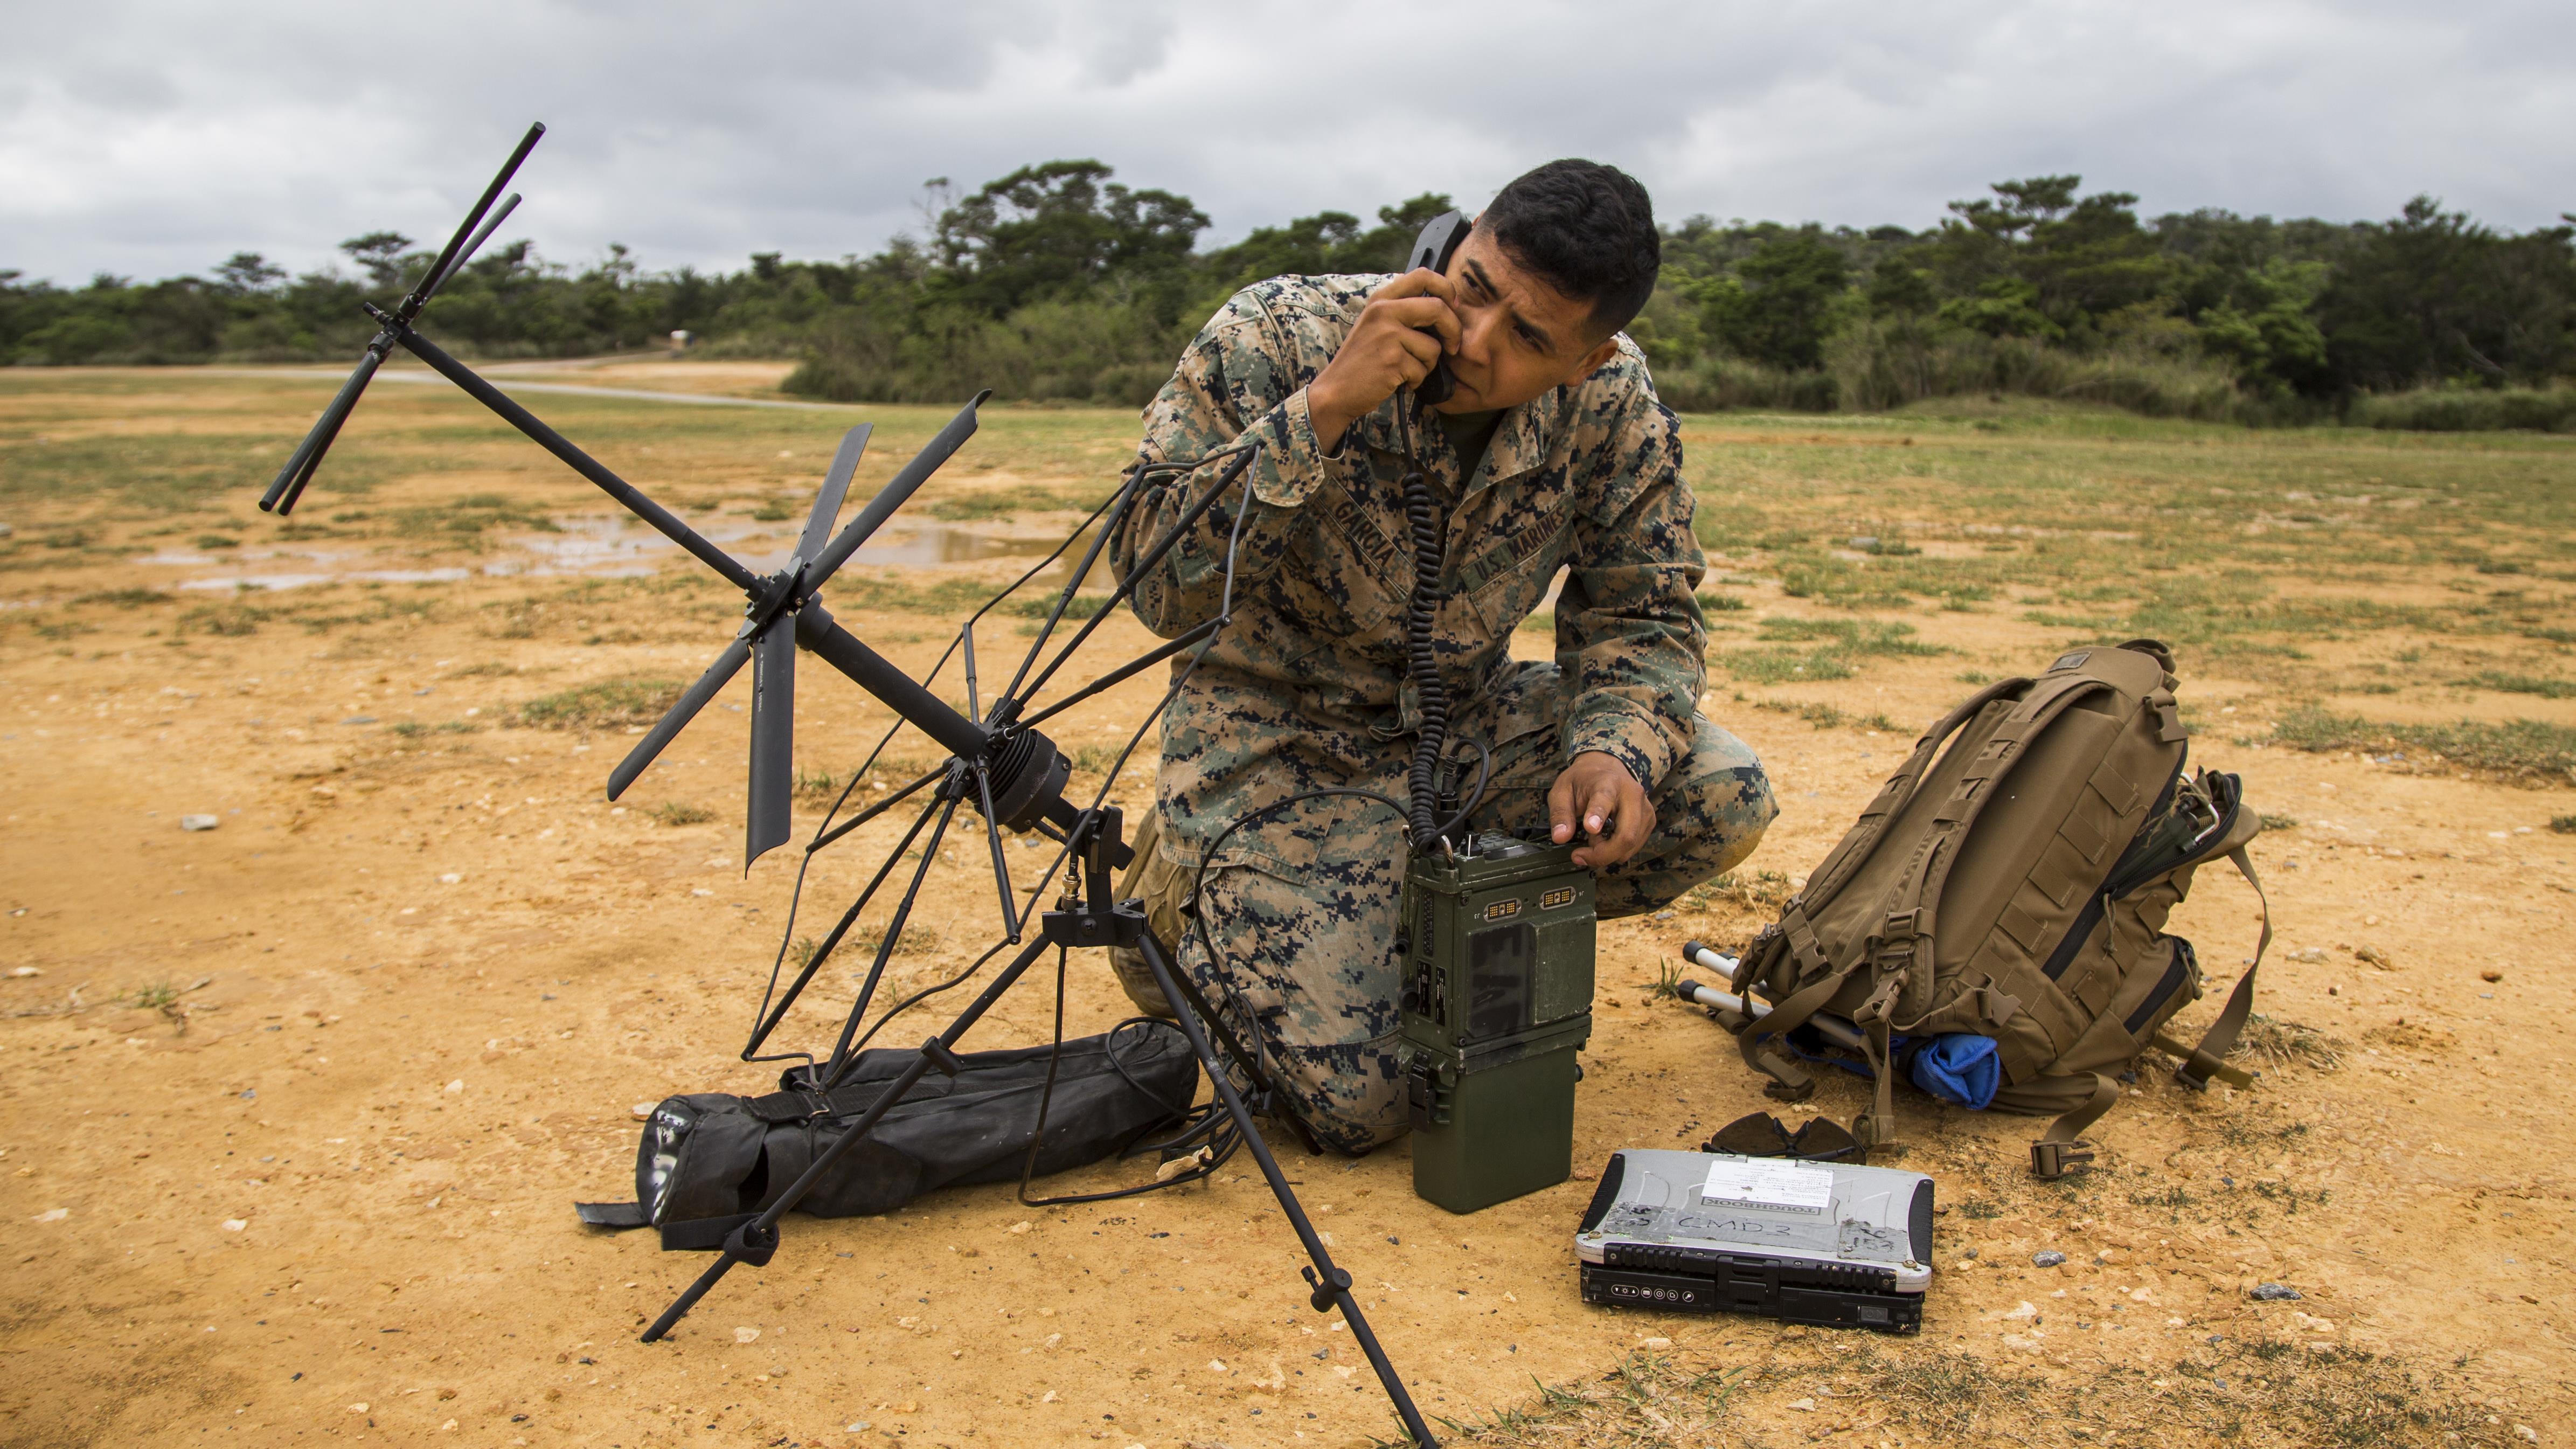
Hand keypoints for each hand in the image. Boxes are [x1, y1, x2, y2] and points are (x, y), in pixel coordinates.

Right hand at [1308, 268, 1458, 450]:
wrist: (1335, 391)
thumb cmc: (1362, 361)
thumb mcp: (1376, 325)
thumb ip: (1402, 311)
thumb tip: (1445, 307)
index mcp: (1381, 299)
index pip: (1422, 276)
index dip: (1447, 288)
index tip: (1453, 306)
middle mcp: (1383, 311)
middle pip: (1438, 309)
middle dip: (1453, 330)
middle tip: (1453, 347)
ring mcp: (1387, 335)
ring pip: (1433, 346)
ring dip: (1427, 364)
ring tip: (1406, 370)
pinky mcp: (1393, 360)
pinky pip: (1422, 370)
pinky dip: (1415, 380)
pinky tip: (1398, 380)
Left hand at [1548, 751, 1653, 868]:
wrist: (1607, 770)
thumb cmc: (1583, 782)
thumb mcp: (1562, 791)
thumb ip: (1560, 814)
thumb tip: (1560, 837)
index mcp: (1607, 781)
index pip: (1604, 799)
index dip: (1597, 815)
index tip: (1590, 828)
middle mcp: (1632, 794)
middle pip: (1626, 835)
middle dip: (1602, 854)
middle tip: (1580, 855)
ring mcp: (1644, 808)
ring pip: (1631, 845)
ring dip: (1607, 852)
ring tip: (1594, 838)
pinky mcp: (1649, 820)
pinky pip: (1634, 847)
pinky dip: (1617, 850)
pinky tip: (1606, 838)